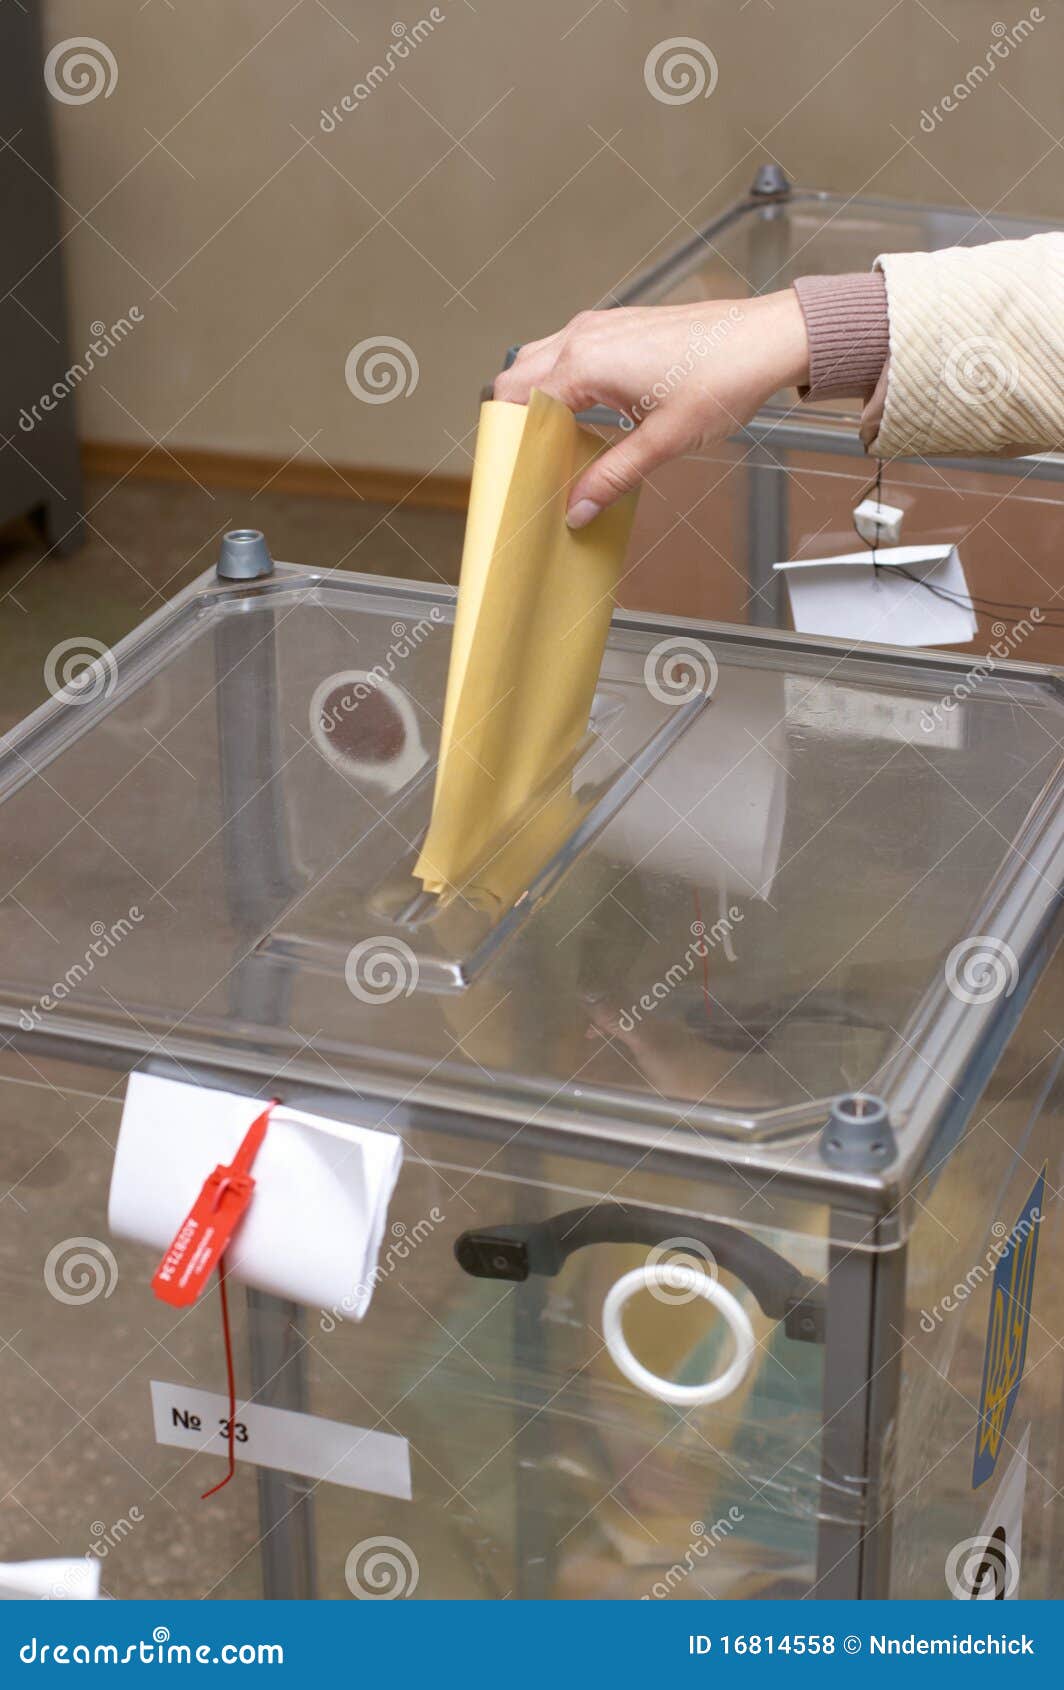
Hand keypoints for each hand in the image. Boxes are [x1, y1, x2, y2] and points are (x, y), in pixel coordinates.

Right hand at [493, 291, 808, 527]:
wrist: (766, 339)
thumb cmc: (723, 377)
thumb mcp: (662, 441)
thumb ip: (612, 477)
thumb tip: (578, 508)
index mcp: (585, 361)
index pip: (517, 402)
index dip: (511, 441)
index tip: (517, 472)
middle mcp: (584, 336)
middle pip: (518, 378)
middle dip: (516, 421)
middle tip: (531, 462)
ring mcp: (600, 327)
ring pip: (540, 362)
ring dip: (538, 400)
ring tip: (555, 443)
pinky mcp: (618, 327)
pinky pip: (568, 353)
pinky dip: (562, 384)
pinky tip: (584, 416)